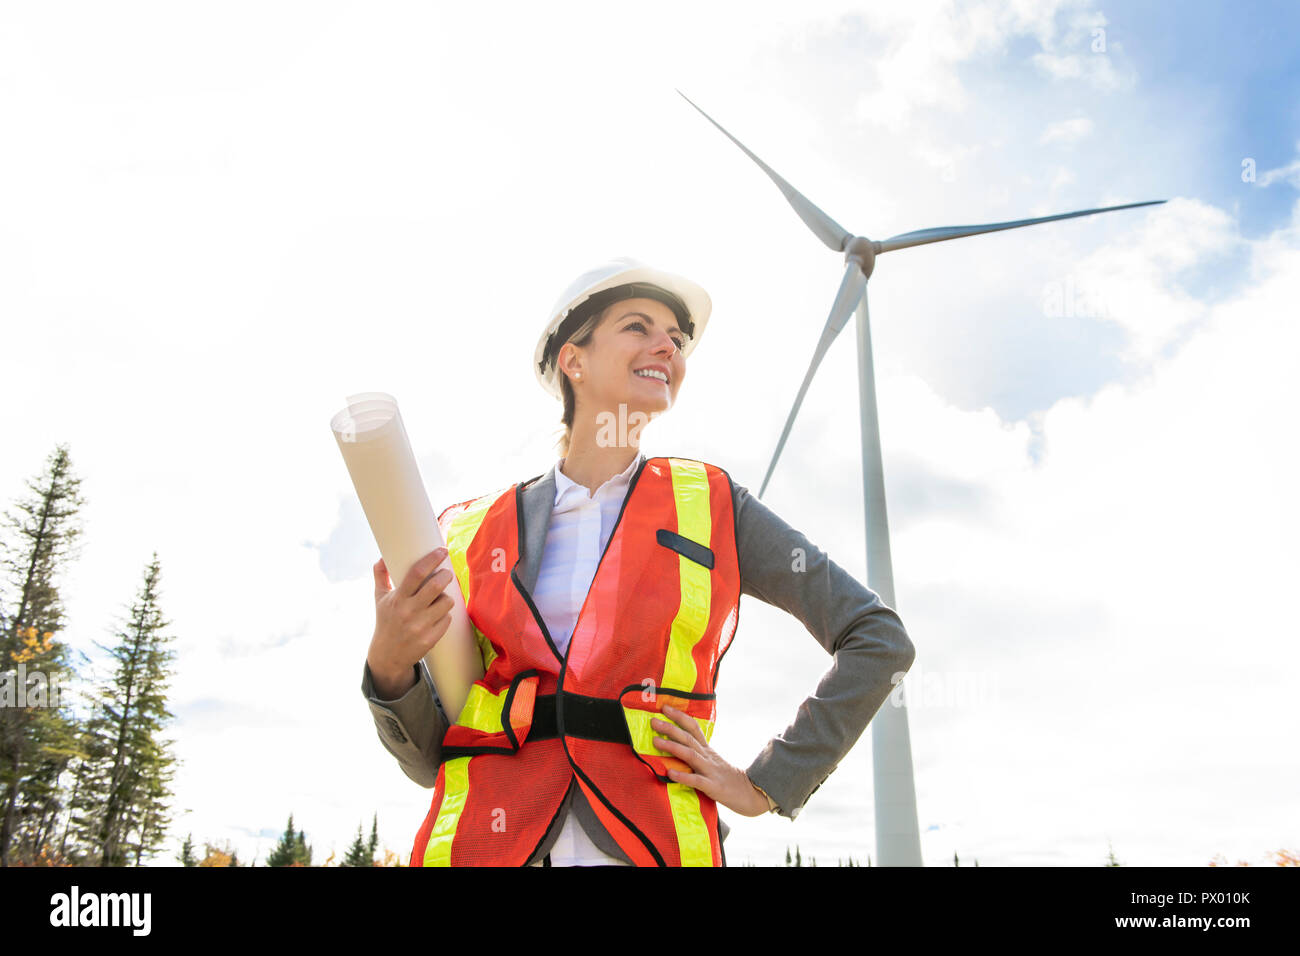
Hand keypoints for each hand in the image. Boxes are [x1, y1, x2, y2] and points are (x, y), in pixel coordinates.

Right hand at [367, 548, 454, 698]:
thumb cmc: (386, 622)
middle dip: (446, 575)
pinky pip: (447, 619)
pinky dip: (445, 615)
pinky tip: (437, 616)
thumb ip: (380, 577)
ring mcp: (420, 626)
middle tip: (447, 573)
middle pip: (436, 586)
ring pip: (446, 602)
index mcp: (397, 598)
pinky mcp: (430, 639)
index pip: (417, 573)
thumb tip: (380, 557)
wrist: (387, 656)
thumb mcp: (380, 599)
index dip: (432, 559)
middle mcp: (408, 611)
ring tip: (439, 598)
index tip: (442, 550)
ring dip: (446, 597)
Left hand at [651, 705, 770, 816]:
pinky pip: (696, 780)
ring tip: (655, 742)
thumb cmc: (728, 779)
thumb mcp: (713, 762)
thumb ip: (697, 754)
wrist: (751, 794)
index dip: (679, 716)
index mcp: (707, 750)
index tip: (664, 707)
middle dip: (670, 728)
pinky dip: (682, 776)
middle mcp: (708, 757)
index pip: (693, 727)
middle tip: (653, 721)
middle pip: (688, 738)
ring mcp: (710, 771)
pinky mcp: (713, 787)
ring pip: (690, 755)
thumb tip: (676, 746)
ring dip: (672, 746)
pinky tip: (670, 773)